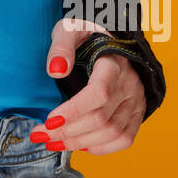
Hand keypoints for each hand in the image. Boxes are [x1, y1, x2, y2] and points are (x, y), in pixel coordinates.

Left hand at [38, 16, 146, 155]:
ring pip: (112, 132)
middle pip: (101, 118)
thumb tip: (56, 70)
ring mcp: (136, 100)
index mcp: (114, 62)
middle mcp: (130, 84)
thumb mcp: (69, 29)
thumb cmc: (86, 34)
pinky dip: (102, 148)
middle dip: (68, 132)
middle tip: (40, 135)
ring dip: (80, 143)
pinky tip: (79, 145)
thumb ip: (61, 46)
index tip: (48, 121)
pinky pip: (125, 139)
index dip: (73, 111)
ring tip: (54, 143)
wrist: (109, 39)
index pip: (98, 94)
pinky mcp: (137, 112)